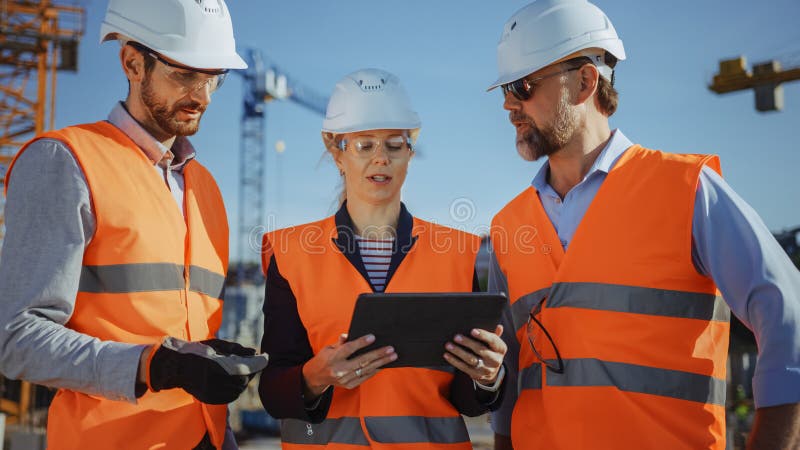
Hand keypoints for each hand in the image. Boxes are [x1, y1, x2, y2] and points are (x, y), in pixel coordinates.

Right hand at [147, 337, 268, 404]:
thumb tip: (254, 352)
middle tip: (253, 364)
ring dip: (244, 381)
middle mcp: (213, 380)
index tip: (266, 357)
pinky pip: (229, 397)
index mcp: (215, 364)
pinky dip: (236, 390)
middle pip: (242, 380)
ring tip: (243, 372)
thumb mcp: (216, 344)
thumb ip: (236, 349)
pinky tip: (235, 381)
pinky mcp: (208, 398)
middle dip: (251, 372)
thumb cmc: (197, 351)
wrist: (175, 366)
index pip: (244, 367)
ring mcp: (210, 391)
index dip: (258, 363)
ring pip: (237, 390)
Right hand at [302, 333, 396, 398]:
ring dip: (381, 363)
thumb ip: (340, 342)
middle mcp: (339, 370)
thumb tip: (349, 335)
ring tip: (392, 356)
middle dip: (378, 354)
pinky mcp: (349, 385)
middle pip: (361, 361)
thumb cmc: (325, 358)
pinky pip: (365, 377)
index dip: (361, 343)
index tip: (373, 337)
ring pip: (366, 370)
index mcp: (333, 357)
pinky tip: (383, 365)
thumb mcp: (329, 347)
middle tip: (390, 349)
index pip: (349, 349)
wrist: (316, 377)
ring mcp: (344, 379)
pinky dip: (375, 371)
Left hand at [444, 325, 506, 383]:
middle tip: (456, 337)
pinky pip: (464, 368)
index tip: (472, 331)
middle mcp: (495, 360)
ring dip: (458, 352)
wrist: (492, 372)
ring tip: (449, 345)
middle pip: (480, 350)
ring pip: (471, 359)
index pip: (493, 340)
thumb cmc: (490, 351)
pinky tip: (447, 355)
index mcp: (501, 349)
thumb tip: (499, 326)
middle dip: (467, 343)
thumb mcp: (495, 343)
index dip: (483, 335)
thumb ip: (495, 334)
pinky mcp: (477, 375)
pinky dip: (454, 361)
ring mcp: (486, 369)